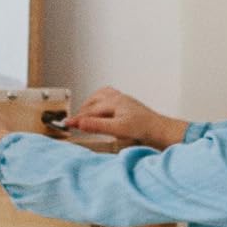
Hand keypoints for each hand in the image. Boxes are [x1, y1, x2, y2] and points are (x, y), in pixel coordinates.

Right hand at [64, 87, 188, 144]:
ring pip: (100, 96)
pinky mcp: (126, 104)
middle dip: (81, 111)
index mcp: (114, 101)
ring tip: (82, 114)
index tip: (65, 124)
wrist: (160, 130)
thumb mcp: (117, 129)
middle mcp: (117, 98)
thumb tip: (79, 122)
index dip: (76, 118)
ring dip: (89, 104)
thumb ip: (97, 125)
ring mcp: (122, 99)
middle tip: (72, 122)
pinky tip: (100, 109)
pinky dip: (99, 101)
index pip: (89, 111)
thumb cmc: (143, 129)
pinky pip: (108, 96)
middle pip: (93, 102)